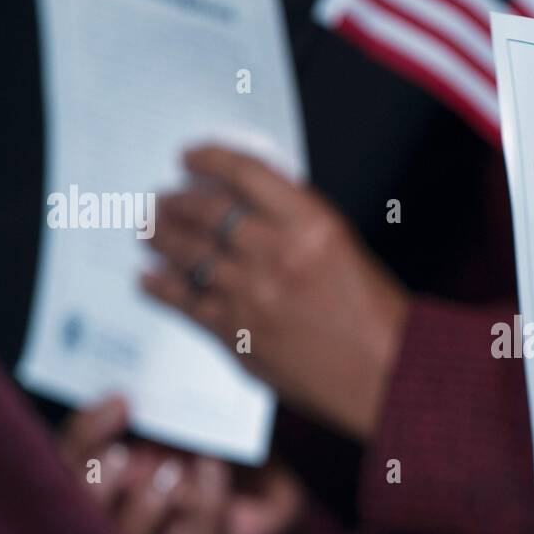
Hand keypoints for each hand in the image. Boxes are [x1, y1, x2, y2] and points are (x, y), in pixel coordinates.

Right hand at [57, 396, 303, 533]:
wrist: (264, 466)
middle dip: (97, 483)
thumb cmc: (208, 433)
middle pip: (81, 516)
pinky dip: (205, 499)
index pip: (66, 463)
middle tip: (126, 453)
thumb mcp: (179, 411)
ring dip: (149, 503)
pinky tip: (212, 466)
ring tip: (174, 466)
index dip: (85, 434)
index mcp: (100, 474)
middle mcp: (119, 514)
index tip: (121, 400)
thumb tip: (144, 388)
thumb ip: (152, 405)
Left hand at [142, 145, 409, 440]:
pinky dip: (160, 287)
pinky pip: (184, 301)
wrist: (386, 377)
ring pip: (188, 253)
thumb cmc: (376, 317)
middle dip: (176, 200)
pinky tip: (149, 279)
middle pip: (207, 211)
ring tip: (147, 229)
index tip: (190, 157)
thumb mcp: (344, 249)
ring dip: (160, 237)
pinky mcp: (236, 333)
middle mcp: (277, 253)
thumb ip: (296, 226)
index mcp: (312, 224)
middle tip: (160, 198)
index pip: (245, 173)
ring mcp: (251, 294)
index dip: (209, 158)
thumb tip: (246, 211)